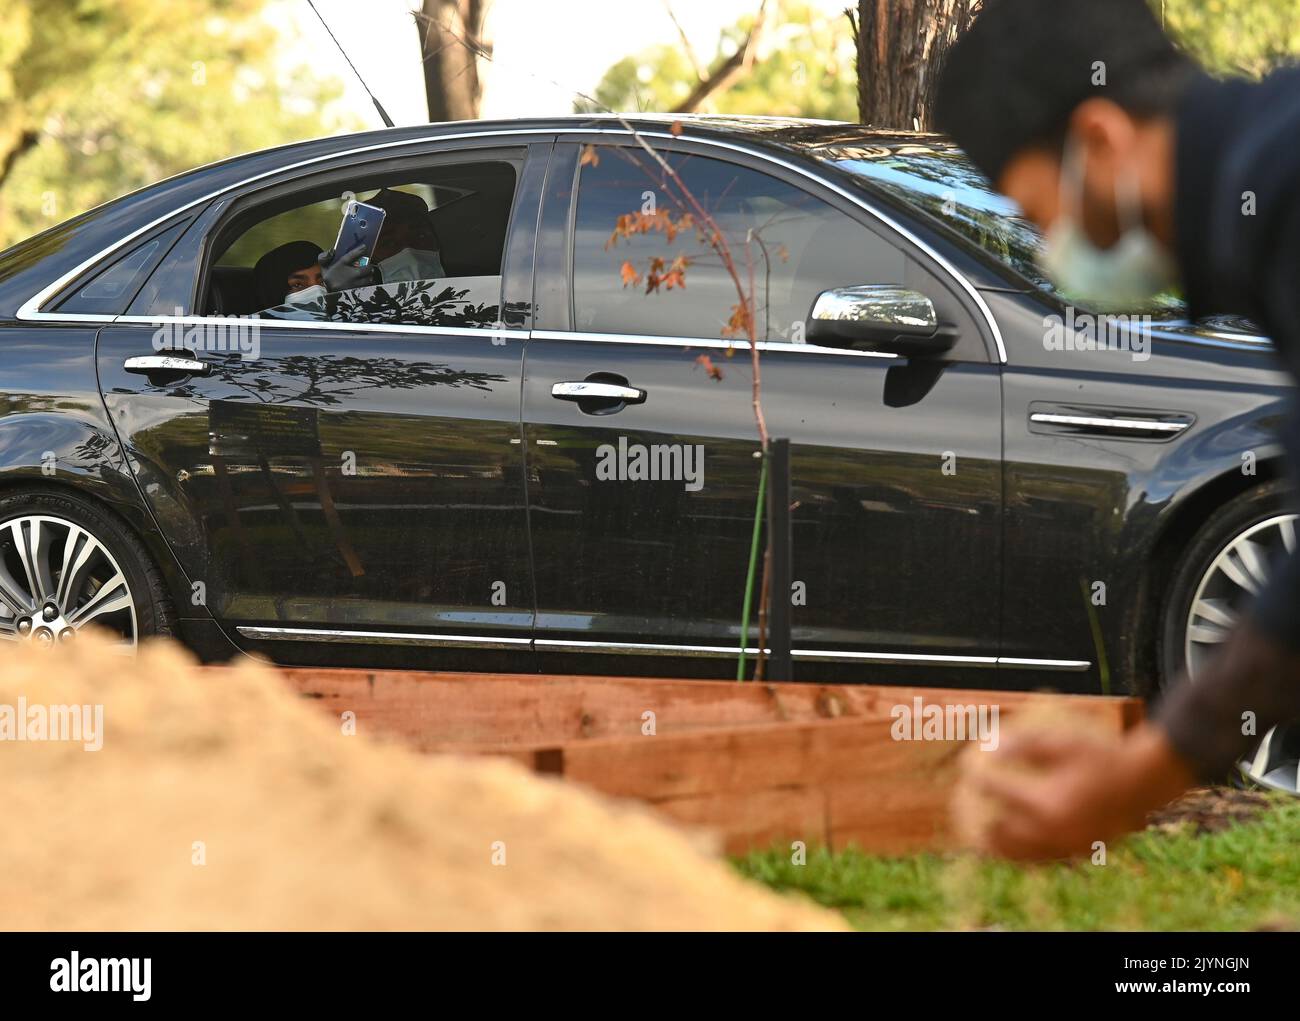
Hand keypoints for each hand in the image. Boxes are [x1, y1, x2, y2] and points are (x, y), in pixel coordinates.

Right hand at [319, 243, 377, 290]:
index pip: (350, 256)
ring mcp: (354, 285)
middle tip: (368, 264)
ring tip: (368, 273)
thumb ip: (324, 257)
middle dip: (369, 266)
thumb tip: (332, 250)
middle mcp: (348, 276)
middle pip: (365, 268)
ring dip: (369, 275)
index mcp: (339, 267)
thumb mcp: (324, 268)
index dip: (358, 251)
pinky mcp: (358, 293)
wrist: (330, 298)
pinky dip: (368, 282)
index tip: (364, 247)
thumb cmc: (329, 280)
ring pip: (368, 278)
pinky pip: (368, 286)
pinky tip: (366, 280)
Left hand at [954, 722, 1194, 860]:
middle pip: (1007, 834)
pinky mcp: (1082, 850)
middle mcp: (1055, 830)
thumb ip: (1027, 743)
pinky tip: (1023, 846)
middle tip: (970, 817)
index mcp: (1048, 802)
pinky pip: (1047, 858)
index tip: (969, 771)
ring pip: (1025, 853)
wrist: (1144, 781)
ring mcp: (1069, 844)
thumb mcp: (1064, 740)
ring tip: (988, 841)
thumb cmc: (1103, 755)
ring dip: (1003, 847)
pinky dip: (1029, 854)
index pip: (1001, 792)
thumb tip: (992, 747)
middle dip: (985, 827)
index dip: (981, 780)